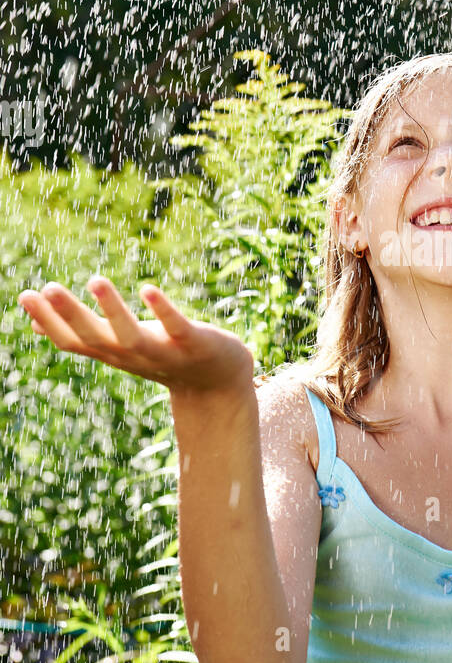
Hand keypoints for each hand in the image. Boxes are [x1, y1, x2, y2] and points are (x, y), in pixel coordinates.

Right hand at [17, 276, 254, 394]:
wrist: (216, 382)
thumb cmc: (162, 355)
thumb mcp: (117, 346)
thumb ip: (80, 334)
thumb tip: (34, 326)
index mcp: (112, 353)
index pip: (72, 341)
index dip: (49, 321)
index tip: (25, 294)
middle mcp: (132, 356)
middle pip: (95, 339)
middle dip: (70, 315)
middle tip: (47, 287)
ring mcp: (163, 352)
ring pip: (131, 336)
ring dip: (113, 309)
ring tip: (95, 279)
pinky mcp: (193, 343)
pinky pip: (176, 327)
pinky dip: (162, 310)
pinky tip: (147, 289)